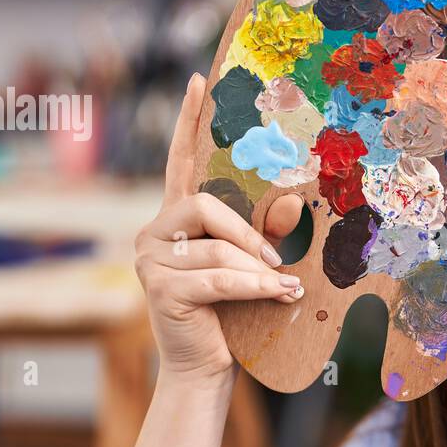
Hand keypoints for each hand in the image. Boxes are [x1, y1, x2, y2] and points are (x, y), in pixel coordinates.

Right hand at [134, 73, 303, 381]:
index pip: (181, 160)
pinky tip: (280, 296)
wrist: (205, 365)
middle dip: (248, 233)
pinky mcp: (160, 289)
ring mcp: (151, 260)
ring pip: (215, 246)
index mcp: (176, 218)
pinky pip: (217, 278)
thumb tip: (295, 202)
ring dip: (256, 269)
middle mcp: (155, 231)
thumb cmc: (228, 311)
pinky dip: (254, 288)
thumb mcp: (254, 262)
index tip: (200, 81)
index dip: (189, 122)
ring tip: (282, 287)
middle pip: (205, 205)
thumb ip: (268, 229)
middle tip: (278, 261)